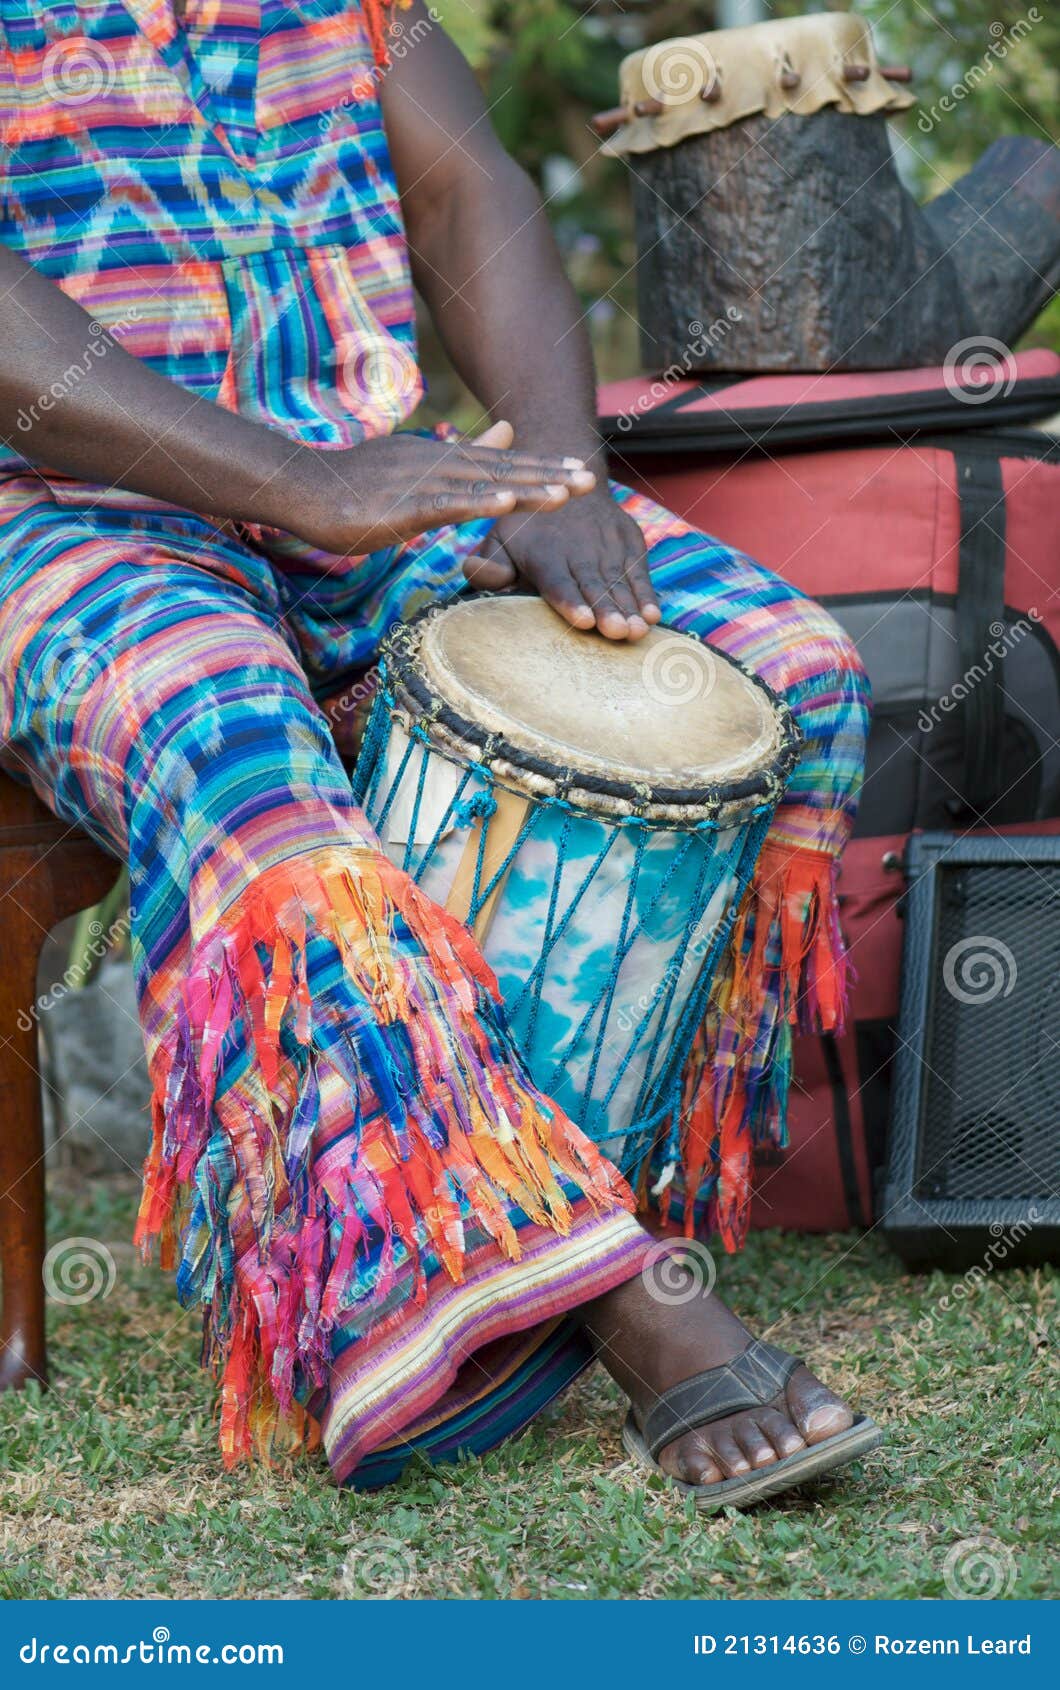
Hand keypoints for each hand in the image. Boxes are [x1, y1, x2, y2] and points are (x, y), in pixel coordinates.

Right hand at [287, 421, 594, 555]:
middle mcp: (437, 463)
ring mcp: (419, 483)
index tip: (581, 472)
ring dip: (525, 489)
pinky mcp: (401, 505)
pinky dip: (479, 502)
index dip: (543, 468)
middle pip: (502, 471)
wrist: (302, 489)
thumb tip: (508, 430)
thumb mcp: (416, 464)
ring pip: (482, 486)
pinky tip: (508, 502)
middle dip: (548, 477)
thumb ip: (463, 454)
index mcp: (442, 458)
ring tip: (565, 495)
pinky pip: (447, 504)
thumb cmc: (357, 485)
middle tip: (591, 481)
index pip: (502, 464)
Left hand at [462, 484, 660, 639]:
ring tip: (637, 630)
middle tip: (616, 632)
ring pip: (618, 581)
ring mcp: (607, 545)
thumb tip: (471, 572)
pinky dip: (646, 593)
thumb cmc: (526, 525)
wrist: (570, 476)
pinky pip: (638, 572)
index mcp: (543, 552)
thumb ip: (488, 563)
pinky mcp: (629, 542)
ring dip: (630, 607)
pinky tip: (654, 614)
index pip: (557, 580)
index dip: (570, 600)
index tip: (584, 620)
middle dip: (606, 609)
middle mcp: (578, 548)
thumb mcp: (498, 537)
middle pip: (592, 584)